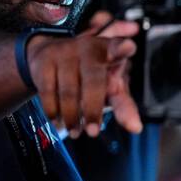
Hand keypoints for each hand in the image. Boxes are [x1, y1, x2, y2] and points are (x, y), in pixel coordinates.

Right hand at [28, 11, 141, 136]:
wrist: (51, 52)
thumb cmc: (91, 71)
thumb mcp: (111, 83)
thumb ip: (124, 104)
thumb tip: (136, 128)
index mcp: (110, 50)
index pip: (118, 47)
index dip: (122, 48)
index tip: (128, 47)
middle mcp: (88, 47)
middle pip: (93, 82)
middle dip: (93, 110)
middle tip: (93, 132)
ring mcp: (65, 52)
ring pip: (68, 91)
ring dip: (72, 117)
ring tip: (75, 132)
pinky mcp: (44, 61)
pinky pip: (47, 91)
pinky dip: (53, 111)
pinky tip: (58, 121)